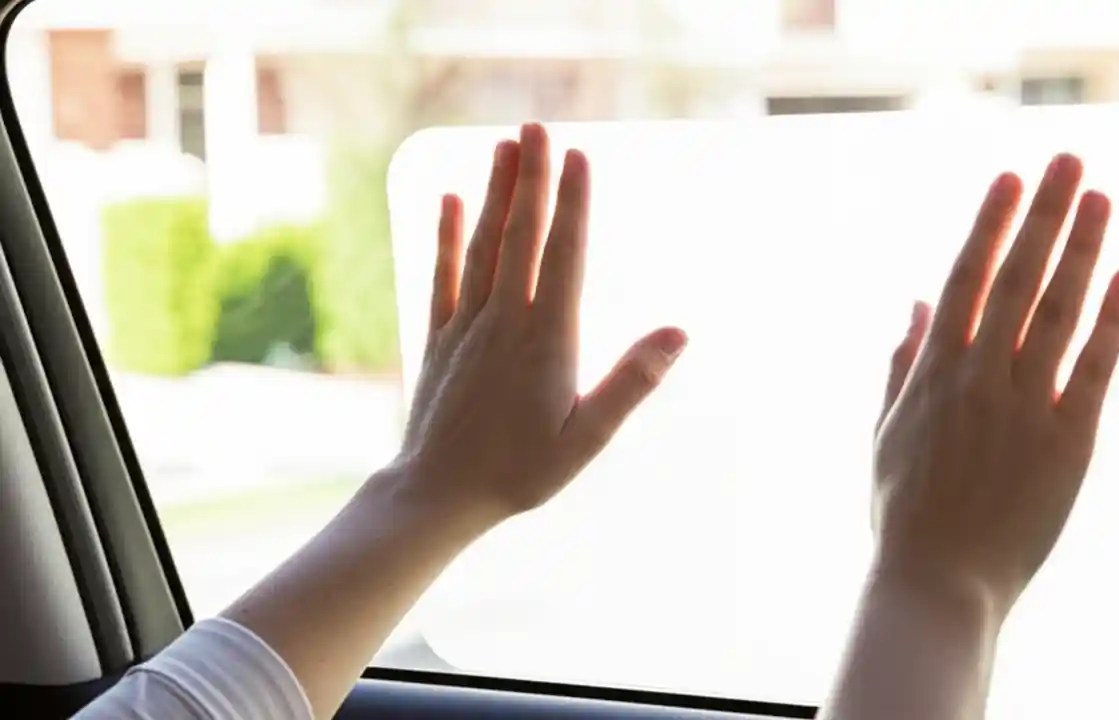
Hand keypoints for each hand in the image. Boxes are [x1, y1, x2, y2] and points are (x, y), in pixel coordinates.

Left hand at [389, 122, 686, 526]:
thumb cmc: (520, 473)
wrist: (436, 496)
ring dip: (495, 194)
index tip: (580, 156)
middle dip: (531, 178)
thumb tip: (679, 332)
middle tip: (536, 126)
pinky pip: (443, 275)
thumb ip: (631, 382)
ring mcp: (466, 325)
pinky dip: (447, 236)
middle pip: (520, 236)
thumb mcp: (588, 438)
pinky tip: (451, 201)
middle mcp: (503, 320)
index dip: (572, 203)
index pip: (563, 255)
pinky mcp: (439, 338)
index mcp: (545, 339)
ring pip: (482, 246)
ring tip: (503, 147)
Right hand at [872, 154, 1118, 616]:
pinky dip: (1113, 320)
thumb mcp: (886, 432)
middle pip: (1019, 278)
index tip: (1010, 179)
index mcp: (933, 373)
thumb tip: (916, 306)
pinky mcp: (1069, 439)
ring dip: (1082, 248)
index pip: (967, 279)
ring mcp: (1026, 405)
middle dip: (1044, 214)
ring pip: (1060, 310)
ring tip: (1101, 198)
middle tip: (1069, 160)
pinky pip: (1096, 368)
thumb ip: (902, 365)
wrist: (939, 579)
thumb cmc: (904, 510)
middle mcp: (981, 377)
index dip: (991, 225)